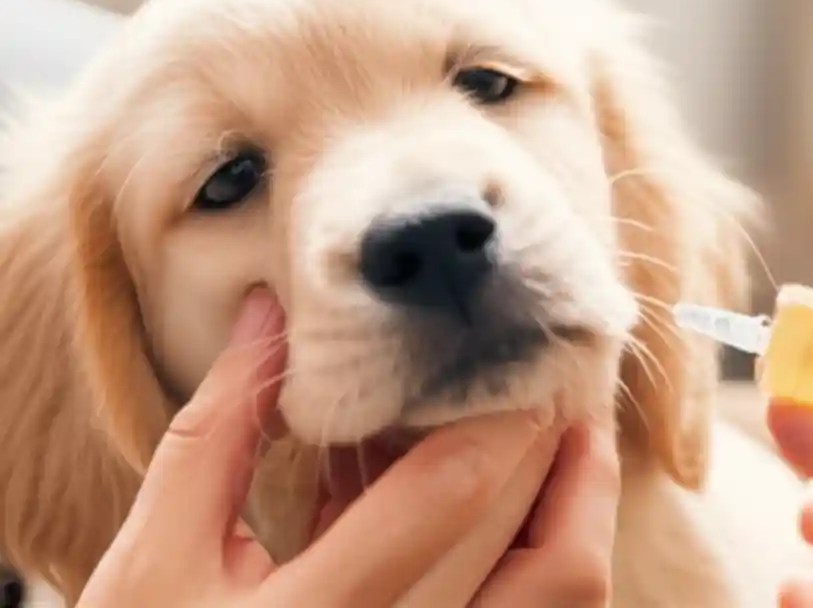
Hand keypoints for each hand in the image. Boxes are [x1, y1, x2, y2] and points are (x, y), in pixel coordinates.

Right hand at [78, 289, 618, 607]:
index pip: (448, 495)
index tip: (505, 352)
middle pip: (525, 534)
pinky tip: (521, 493)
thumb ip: (221, 431)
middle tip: (549, 365)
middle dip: (547, 436)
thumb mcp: (156, 557)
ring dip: (579, 498)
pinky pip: (542, 607)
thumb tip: (270, 311)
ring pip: (563, 586)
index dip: (494, 414)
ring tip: (566, 429)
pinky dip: (553, 545)